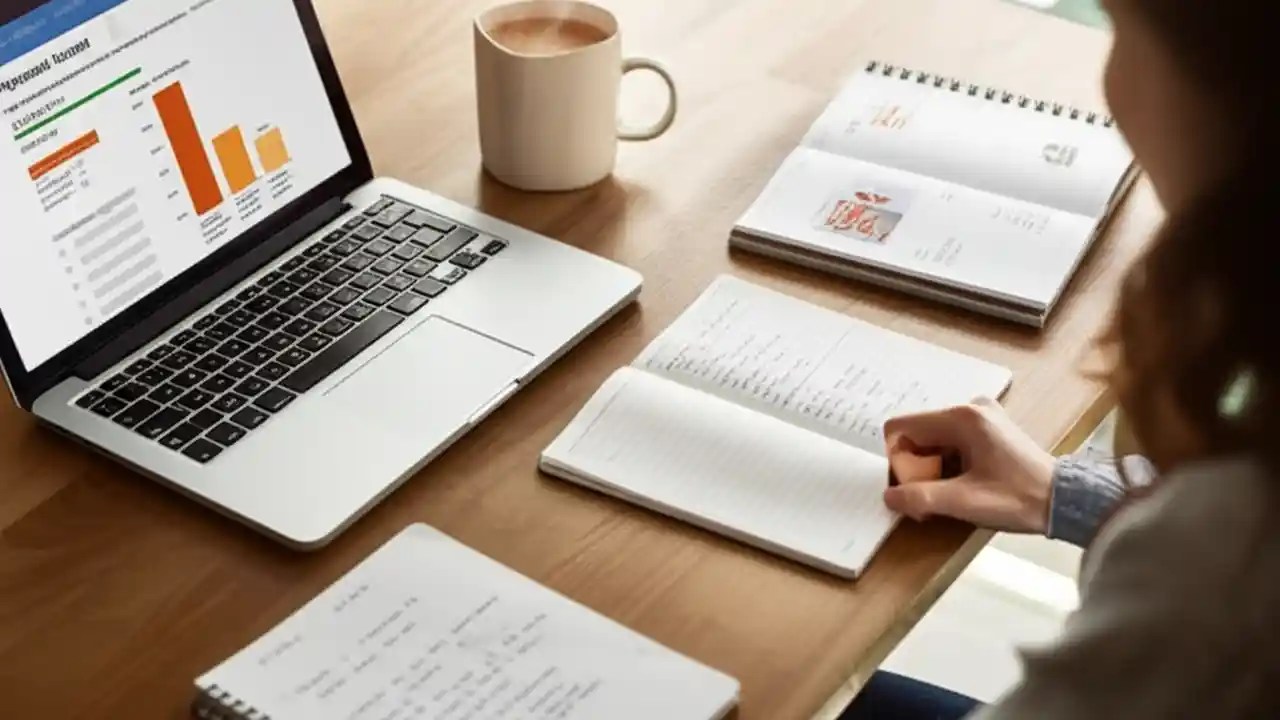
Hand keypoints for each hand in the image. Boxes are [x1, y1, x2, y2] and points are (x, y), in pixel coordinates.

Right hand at [882, 397, 1055, 533]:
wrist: (1065, 501)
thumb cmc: (1018, 498)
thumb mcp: (964, 502)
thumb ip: (920, 497)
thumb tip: (889, 496)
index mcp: (961, 417)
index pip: (902, 427)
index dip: (897, 458)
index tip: (912, 486)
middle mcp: (969, 407)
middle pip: (918, 433)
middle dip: (916, 466)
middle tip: (929, 498)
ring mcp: (982, 415)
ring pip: (934, 438)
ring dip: (932, 467)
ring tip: (949, 494)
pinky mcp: (990, 427)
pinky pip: (952, 440)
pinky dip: (948, 463)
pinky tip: (963, 484)